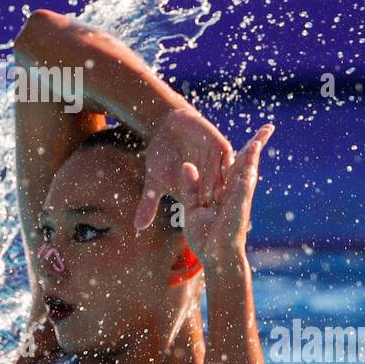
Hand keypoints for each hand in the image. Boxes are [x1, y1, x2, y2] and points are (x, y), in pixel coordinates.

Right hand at [134, 107, 234, 230]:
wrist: (166, 128)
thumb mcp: (154, 182)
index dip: (206, 221)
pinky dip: (226, 166)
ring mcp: (219, 163)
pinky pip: (227, 158)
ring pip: (225, 178)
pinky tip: (225, 174)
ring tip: (222, 201)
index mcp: (200, 191)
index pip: (206, 209)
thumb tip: (138, 228)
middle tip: (220, 222)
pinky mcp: (221, 148)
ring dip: (225, 189)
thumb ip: (149, 204)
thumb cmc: (161, 156)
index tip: (206, 235)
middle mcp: (213, 179)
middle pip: (220, 197)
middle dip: (221, 208)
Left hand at [180, 124, 272, 268]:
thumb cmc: (205, 238)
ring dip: (256, 151)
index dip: (239, 150)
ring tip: (264, 132)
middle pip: (246, 162)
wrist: (215, 257)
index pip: (232, 165)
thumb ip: (190, 188)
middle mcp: (235, 191)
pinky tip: (253, 154)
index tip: (240, 134)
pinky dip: (248, 168)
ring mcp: (240, 197)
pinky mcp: (240, 205)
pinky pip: (244, 183)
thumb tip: (187, 165)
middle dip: (257, 144)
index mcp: (225, 192)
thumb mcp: (192, 208)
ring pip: (250, 169)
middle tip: (268, 126)